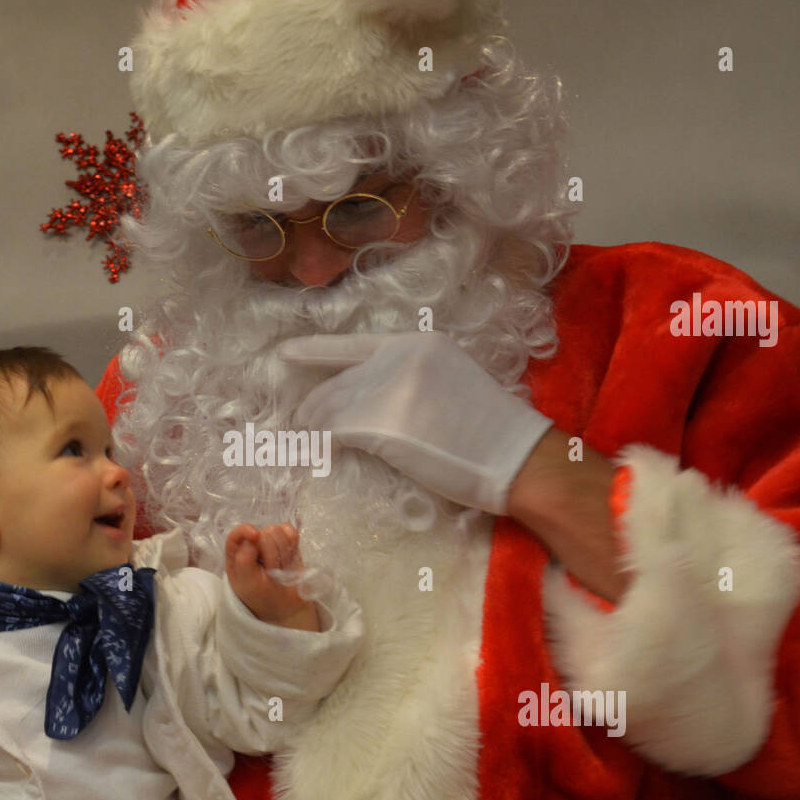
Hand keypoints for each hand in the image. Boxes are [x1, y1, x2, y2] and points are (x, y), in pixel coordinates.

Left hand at [225, 523, 318, 630]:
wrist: (283, 607)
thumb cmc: (261, 596)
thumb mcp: (247, 583)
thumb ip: (244, 560)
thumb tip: (252, 539)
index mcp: (237, 552)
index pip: (239, 532)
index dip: (247, 530)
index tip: (255, 536)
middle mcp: (253, 543)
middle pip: (265, 533)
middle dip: (271, 554)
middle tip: (271, 573)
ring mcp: (271, 541)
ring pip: (280, 532)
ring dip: (283, 553)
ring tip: (280, 570)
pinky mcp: (287, 542)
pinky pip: (292, 533)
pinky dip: (293, 545)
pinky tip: (289, 560)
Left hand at [278, 332, 553, 513]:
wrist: (513, 455)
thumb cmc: (491, 429)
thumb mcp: (452, 380)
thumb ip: (411, 379)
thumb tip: (376, 399)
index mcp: (418, 344)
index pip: (354, 344)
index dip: (316, 350)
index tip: (285, 352)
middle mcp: (399, 359)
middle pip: (339, 382)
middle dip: (315, 405)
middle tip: (298, 421)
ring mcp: (387, 390)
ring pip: (331, 407)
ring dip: (313, 426)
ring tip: (301, 439)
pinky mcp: (379, 425)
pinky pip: (335, 432)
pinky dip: (321, 443)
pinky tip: (317, 451)